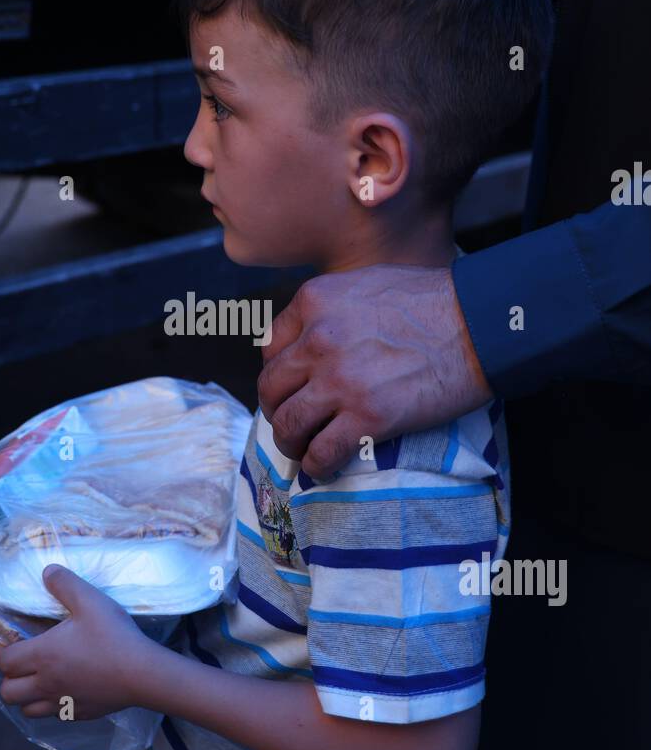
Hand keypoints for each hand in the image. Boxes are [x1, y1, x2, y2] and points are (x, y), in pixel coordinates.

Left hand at [0, 565, 155, 720]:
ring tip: (39, 680)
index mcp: (43, 655)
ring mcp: (62, 702)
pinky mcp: (79, 714)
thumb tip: (47, 571)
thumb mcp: (90, 601)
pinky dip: (51, 705)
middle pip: (8, 693)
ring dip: (26, 696)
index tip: (10, 641)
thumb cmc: (114, 636)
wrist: (143, 674)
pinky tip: (65, 690)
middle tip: (22, 663)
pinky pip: (54, 716)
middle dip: (9, 678)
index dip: (2, 651)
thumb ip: (65, 584)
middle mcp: (46, 684)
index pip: (4, 661)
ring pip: (27, 710)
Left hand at [258, 265, 490, 478]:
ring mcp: (340, 381)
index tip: (291, 387)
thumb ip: (333, 307)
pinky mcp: (367, 417)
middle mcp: (318, 341)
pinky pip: (321, 453)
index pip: (269, 346)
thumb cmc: (433, 301)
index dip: (277, 372)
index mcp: (315, 302)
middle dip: (277, 410)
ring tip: (303, 449)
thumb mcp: (367, 283)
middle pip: (271, 388)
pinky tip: (325, 466)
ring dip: (290, 442)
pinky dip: (317, 465)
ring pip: (287, 424)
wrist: (479, 325)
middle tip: (293, 421)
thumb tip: (316, 336)